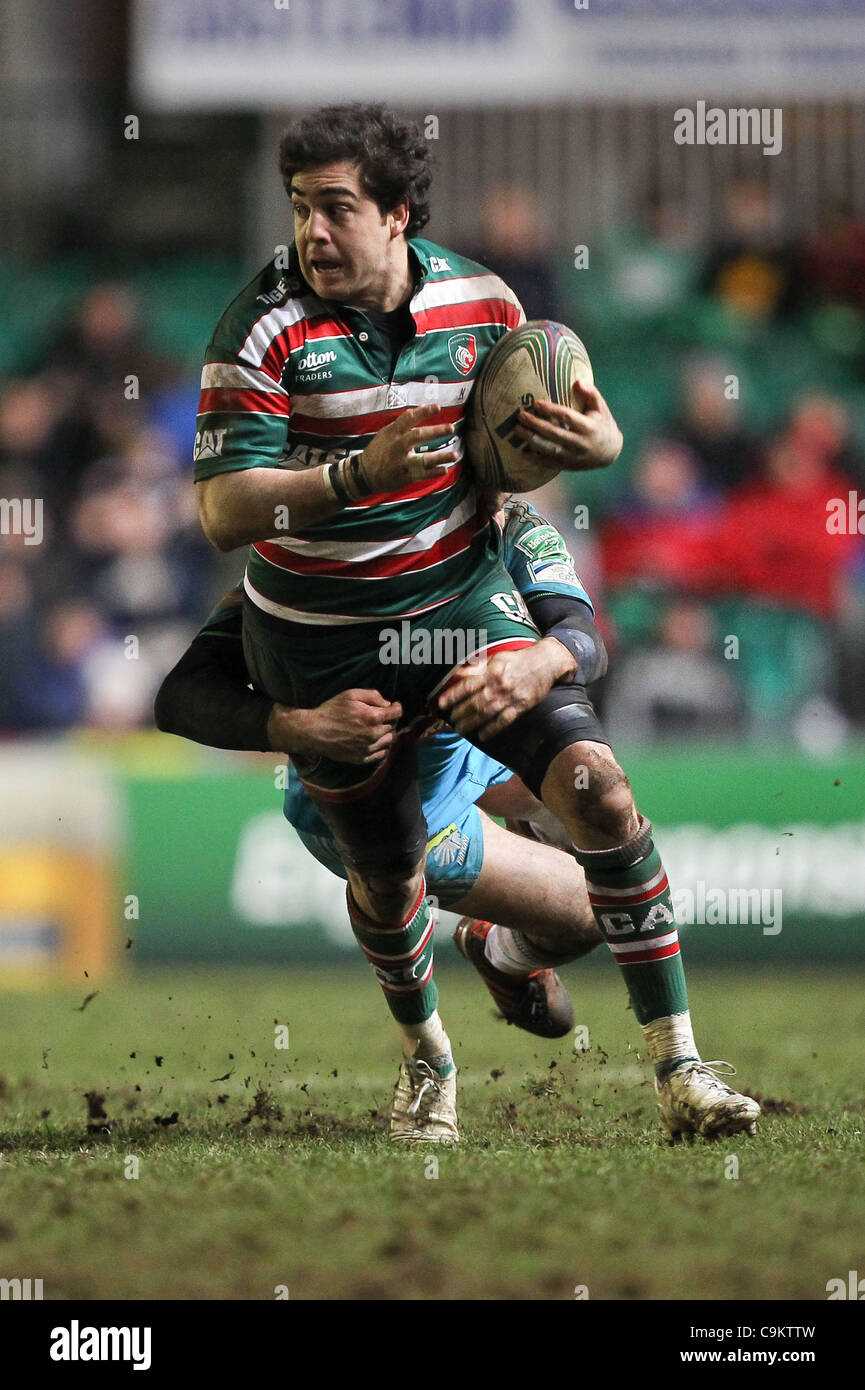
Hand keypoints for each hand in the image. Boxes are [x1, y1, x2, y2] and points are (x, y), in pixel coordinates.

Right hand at [269, 689, 401, 763]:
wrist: (314, 731)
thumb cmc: (331, 710)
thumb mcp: (350, 694)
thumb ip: (372, 696)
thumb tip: (387, 703)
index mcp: (373, 717)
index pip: (396, 713)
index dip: (397, 707)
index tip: (394, 706)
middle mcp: (373, 734)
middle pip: (392, 727)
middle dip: (389, 720)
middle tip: (381, 716)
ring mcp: (368, 748)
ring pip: (388, 741)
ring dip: (386, 733)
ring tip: (377, 728)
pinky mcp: (361, 758)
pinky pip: (380, 754)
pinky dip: (381, 747)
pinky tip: (374, 741)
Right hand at [359, 405, 459, 493]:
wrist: (364, 474)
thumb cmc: (378, 451)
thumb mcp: (387, 433)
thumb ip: (404, 422)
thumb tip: (422, 407)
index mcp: (393, 433)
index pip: (409, 418)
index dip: (424, 412)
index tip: (438, 407)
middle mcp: (397, 446)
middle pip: (418, 436)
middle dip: (435, 431)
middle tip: (451, 428)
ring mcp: (401, 462)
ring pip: (423, 459)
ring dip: (440, 457)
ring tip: (455, 455)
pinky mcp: (404, 476)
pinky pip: (422, 475)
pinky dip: (434, 473)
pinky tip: (444, 469)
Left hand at [436, 639, 575, 740]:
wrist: (546, 663)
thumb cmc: (518, 660)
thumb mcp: (496, 659)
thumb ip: (476, 668)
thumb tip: (458, 673)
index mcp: (492, 672)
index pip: (468, 685)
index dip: (453, 695)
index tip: (441, 703)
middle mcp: (499, 686)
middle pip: (476, 702)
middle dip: (461, 713)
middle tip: (451, 720)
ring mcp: (511, 698)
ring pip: (487, 713)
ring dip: (472, 723)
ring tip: (461, 729)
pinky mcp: (521, 707)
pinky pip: (504, 721)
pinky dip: (493, 729)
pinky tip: (482, 736)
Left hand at [514, 381, 622, 472]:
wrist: (610, 453)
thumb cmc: (603, 424)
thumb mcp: (601, 408)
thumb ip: (591, 393)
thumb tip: (577, 382)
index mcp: (588, 427)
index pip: (567, 417)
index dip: (551, 410)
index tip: (536, 403)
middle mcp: (580, 443)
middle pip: (554, 433)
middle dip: (535, 424)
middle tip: (520, 415)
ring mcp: (573, 457)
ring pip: (549, 449)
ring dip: (531, 440)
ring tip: (517, 430)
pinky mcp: (567, 466)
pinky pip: (549, 464)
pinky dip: (535, 459)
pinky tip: (523, 453)